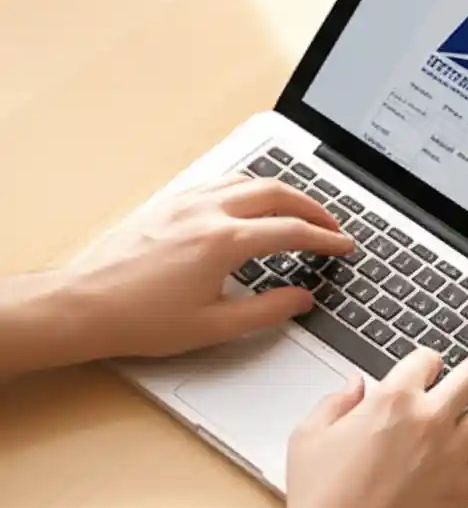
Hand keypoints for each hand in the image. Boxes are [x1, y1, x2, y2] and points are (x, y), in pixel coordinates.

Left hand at [60, 174, 353, 359]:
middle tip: (333, 226)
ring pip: (249, 181)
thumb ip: (268, 310)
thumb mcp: (215, 326)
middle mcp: (207, 212)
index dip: (327, 239)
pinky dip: (250, 189)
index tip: (345, 246)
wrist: (82, 305)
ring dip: (283, 192)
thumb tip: (302, 298)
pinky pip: (221, 183)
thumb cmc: (141, 320)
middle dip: (313, 207)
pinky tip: (252, 205)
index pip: (292, 231)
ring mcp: (185, 203)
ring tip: (300, 210)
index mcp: (224, 242)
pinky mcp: (168, 204)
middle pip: (278, 192)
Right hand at [282, 350, 467, 507]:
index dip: (429, 362)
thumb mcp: (310, 436)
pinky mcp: (467, 485)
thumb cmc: (319, 499)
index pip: (428, 359)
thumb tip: (356, 385)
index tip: (431, 369)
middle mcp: (429, 419)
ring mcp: (453, 452)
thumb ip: (337, 401)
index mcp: (392, 400)